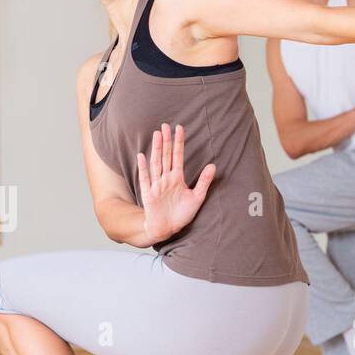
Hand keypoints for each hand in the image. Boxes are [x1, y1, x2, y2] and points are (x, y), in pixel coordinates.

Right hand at [136, 123, 214, 243]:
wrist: (168, 229)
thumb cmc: (181, 215)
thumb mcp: (197, 197)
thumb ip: (204, 181)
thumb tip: (213, 165)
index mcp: (177, 178)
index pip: (178, 156)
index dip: (178, 143)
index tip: (179, 128)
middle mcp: (166, 179)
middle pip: (165, 156)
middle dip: (166, 141)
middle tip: (166, 125)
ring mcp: (156, 185)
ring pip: (156, 163)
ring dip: (156, 149)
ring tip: (157, 134)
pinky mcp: (148, 194)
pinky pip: (145, 179)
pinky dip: (143, 168)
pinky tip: (141, 156)